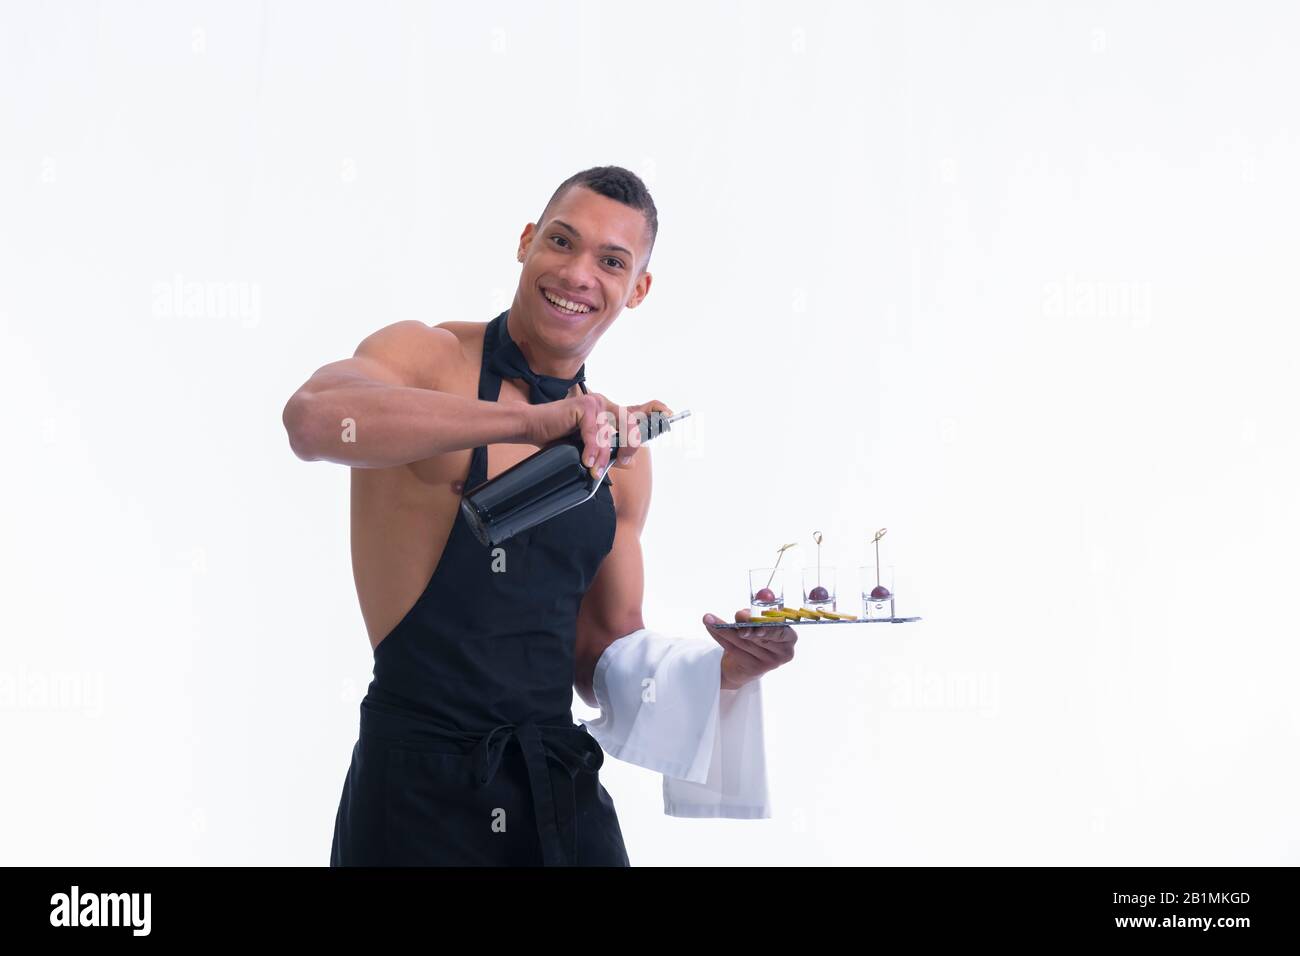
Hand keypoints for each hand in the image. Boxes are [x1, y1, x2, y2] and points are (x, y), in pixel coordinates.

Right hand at [523, 394, 672, 479]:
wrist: (532, 427)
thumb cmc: (559, 438)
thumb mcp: (589, 447)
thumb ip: (608, 451)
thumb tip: (627, 461)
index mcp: (608, 412)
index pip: (636, 410)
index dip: (654, 410)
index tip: (668, 413)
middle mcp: (605, 404)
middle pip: (632, 424)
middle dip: (630, 446)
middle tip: (622, 462)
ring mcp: (595, 403)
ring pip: (615, 432)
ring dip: (606, 454)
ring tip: (594, 468)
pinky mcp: (584, 406)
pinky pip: (597, 434)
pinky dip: (592, 450)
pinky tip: (586, 461)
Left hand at [701, 609, 796, 690]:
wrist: (745, 665)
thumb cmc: (757, 638)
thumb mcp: (758, 623)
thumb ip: (754, 616)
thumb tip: (742, 614)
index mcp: (789, 638)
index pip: (782, 631)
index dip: (768, 627)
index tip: (756, 624)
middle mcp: (782, 653)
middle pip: (761, 636)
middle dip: (745, 624)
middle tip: (734, 617)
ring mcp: (769, 663)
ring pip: (743, 642)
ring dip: (724, 628)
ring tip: (709, 619)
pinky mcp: (753, 669)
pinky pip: (733, 649)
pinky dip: (720, 636)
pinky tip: (710, 627)